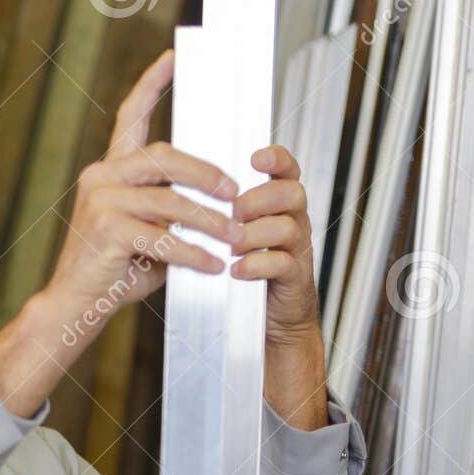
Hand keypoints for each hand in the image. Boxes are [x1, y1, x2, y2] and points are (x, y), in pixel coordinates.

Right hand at [44, 48, 239, 319]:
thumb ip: (171, 205)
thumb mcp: (146, 228)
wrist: (74, 302)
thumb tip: (221, 196)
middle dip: (207, 174)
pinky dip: (193, 253)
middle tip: (236, 193)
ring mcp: (100, 203)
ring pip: (170, 201)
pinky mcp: (106, 232)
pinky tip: (211, 264)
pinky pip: (163, 237)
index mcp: (109, 171)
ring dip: (209, 221)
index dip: (151, 85)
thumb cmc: (114, 267)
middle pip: (165, 157)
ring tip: (234, 236)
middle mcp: (100, 178)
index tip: (173, 58)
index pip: (129, 117)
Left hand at [229, 144, 319, 344]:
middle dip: (259, 199)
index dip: (277, 159)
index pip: (286, 171)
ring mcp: (297, 248)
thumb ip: (219, 210)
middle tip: (234, 213)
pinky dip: (258, 265)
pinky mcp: (295, 277)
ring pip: (288, 227)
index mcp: (277, 204)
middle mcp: (292, 220)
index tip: (255, 158)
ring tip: (231, 246)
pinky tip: (237, 270)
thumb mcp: (232, 232)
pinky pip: (283, 263)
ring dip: (254, 234)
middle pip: (290, 193)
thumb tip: (177, 188)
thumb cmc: (243, 267)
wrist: (267, 316)